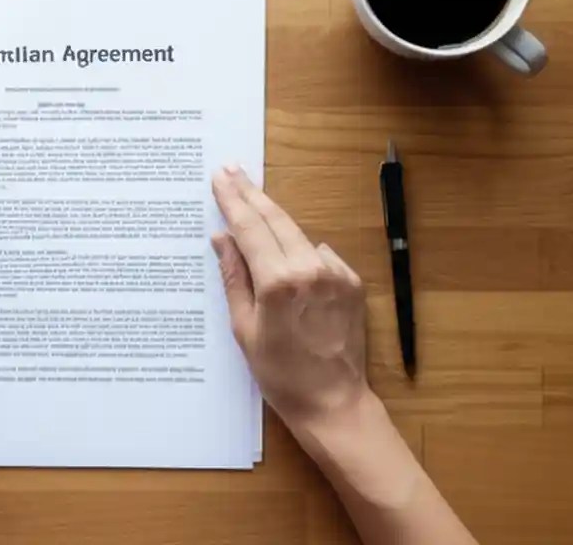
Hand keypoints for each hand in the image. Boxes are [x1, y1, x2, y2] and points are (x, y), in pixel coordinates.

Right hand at [211, 165, 372, 433]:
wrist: (334, 402)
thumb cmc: (280, 374)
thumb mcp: (244, 328)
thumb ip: (234, 278)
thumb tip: (222, 238)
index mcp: (278, 281)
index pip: (249, 227)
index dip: (232, 200)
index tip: (220, 177)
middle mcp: (310, 269)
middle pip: (276, 219)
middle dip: (252, 193)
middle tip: (233, 170)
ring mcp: (335, 273)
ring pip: (298, 235)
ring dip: (275, 221)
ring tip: (252, 206)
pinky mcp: (352, 282)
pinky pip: (319, 255)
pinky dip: (300, 251)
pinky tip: (287, 258)